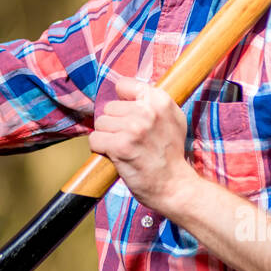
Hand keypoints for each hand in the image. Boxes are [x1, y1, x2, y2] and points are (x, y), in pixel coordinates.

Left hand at [88, 76, 200, 218]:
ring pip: (100, 123)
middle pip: (109, 107)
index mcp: (160, 100)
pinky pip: (95, 139)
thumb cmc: (171, 154)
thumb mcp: (172, 119)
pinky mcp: (120, 146)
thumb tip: (124, 90)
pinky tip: (116, 155)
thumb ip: (152, 102)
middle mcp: (147, 111)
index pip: (123, 85)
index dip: (122, 102)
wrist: (175, 186)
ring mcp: (133, 128)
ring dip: (107, 137)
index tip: (129, 116)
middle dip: (114, 124)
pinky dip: (100, 149)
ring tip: (124, 148)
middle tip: (130, 139)